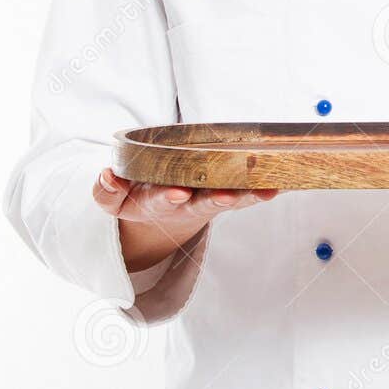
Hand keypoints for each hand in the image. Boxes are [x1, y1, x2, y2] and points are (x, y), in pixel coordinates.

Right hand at [93, 169, 279, 271]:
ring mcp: (212, 199)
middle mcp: (190, 203)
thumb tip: (106, 175)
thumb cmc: (138, 198)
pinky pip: (250, 191)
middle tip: (226, 198)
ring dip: (250, 196)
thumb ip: (107, 190)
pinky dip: (266, 190)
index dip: (170, 197)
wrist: (163, 214)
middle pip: (205, 203)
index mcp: (160, 203)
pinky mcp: (229, 193)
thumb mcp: (115, 201)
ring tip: (267, 191)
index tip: (176, 194)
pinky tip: (283, 185)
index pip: (165, 200)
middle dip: (216, 200)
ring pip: (234, 198)